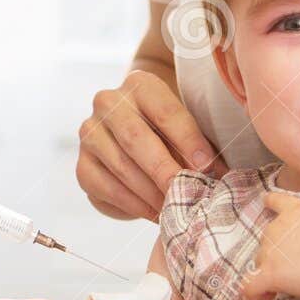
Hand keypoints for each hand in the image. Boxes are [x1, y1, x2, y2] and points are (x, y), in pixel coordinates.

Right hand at [77, 69, 223, 220]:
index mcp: (140, 85)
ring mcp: (90, 133)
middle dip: (165, 170)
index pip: (164, 111)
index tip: (207, 167)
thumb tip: (218, 175)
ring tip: (176, 209)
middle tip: (188, 194)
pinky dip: (133, 205)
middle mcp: (108, 102)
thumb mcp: (187, 130)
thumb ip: (199, 147)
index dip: (187, 140)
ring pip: (120, 166)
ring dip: (151, 193)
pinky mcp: (82, 164)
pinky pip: (106, 188)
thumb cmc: (172, 133)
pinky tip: (154, 214)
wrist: (137, 138)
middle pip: (136, 137)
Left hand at [238, 193, 299, 299]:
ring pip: (260, 264)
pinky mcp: (270, 273)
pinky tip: (268, 296)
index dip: (269, 202)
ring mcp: (270, 250)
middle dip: (279, 256)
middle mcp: (276, 227)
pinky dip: (256, 293)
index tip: (265, 202)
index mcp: (295, 212)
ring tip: (291, 285)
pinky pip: (250, 286)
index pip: (276, 200)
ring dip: (271, 274)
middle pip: (268, 242)